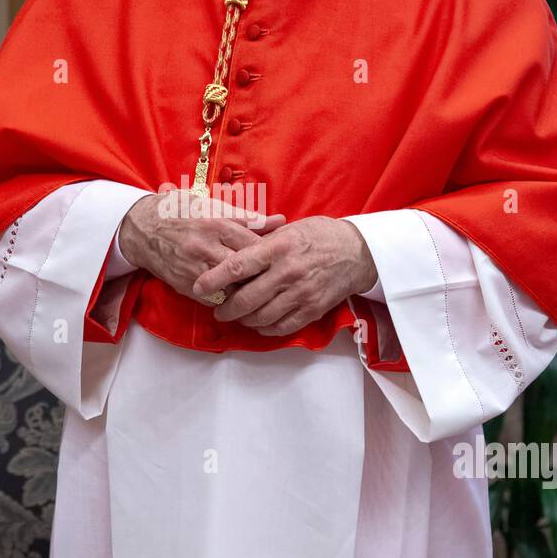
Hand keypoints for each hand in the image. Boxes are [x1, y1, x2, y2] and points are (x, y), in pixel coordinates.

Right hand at [118, 191, 286, 303]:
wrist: (142, 228)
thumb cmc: (181, 212)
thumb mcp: (213, 206)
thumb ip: (248, 217)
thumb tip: (280, 221)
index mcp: (215, 224)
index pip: (253, 243)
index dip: (272, 253)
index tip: (284, 259)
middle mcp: (205, 247)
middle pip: (245, 268)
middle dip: (264, 275)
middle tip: (280, 280)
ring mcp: (194, 268)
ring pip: (231, 287)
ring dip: (248, 291)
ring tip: (264, 292)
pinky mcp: (185, 285)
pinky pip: (214, 298)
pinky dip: (229, 299)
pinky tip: (241, 299)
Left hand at [191, 216, 377, 335]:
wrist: (357, 252)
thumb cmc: (318, 235)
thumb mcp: (287, 229)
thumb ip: (260, 242)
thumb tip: (229, 251)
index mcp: (279, 247)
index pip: (238, 265)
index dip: (214, 279)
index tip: (199, 286)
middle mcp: (288, 271)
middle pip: (247, 298)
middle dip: (226, 309)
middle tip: (217, 310)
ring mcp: (301, 293)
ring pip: (262, 317)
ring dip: (244, 320)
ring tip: (236, 316)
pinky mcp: (312, 309)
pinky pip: (281, 327)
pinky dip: (265, 328)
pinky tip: (258, 323)